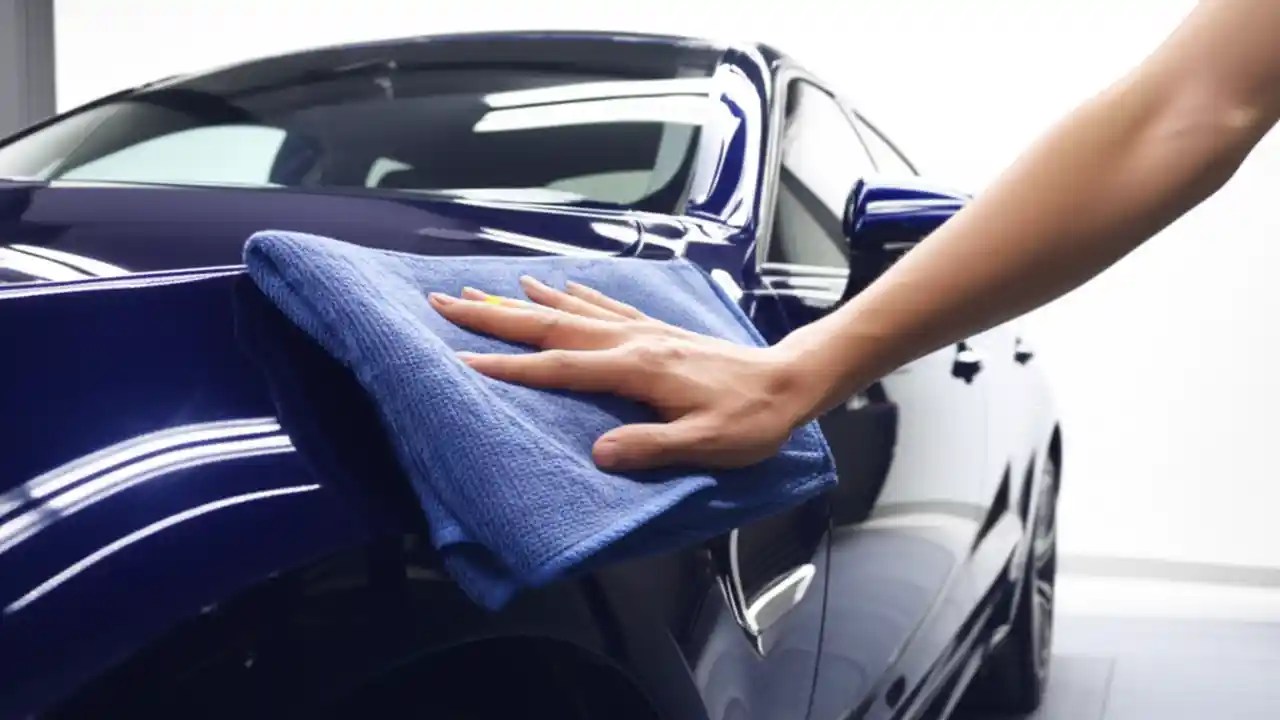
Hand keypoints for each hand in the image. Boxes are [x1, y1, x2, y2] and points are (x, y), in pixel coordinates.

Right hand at [428, 276, 819, 470]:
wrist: (789, 382)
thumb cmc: (751, 419)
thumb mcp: (707, 444)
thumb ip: (652, 448)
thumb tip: (598, 454)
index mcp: (639, 369)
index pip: (560, 366)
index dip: (510, 367)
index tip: (463, 361)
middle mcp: (633, 341)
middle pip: (550, 324)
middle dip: (494, 316)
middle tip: (444, 303)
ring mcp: (642, 330)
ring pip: (568, 310)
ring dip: (520, 301)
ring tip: (479, 291)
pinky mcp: (654, 330)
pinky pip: (600, 305)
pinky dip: (569, 293)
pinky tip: (550, 285)